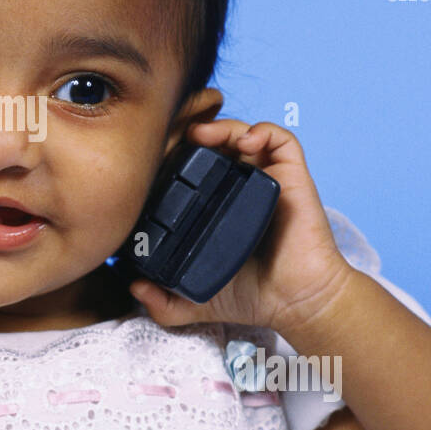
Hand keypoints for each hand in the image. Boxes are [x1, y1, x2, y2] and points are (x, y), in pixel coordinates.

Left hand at [127, 120, 356, 338]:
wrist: (296, 302)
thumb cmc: (253, 296)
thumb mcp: (195, 301)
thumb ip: (163, 303)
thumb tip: (134, 287)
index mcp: (217, 206)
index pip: (193, 168)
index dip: (175, 156)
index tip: (155, 160)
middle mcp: (241, 187)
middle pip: (215, 144)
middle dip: (193, 134)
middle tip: (174, 140)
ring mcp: (267, 179)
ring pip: (243, 134)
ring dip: (221, 126)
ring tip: (201, 135)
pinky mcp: (292, 176)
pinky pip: (280, 139)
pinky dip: (262, 131)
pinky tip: (245, 142)